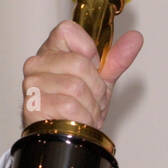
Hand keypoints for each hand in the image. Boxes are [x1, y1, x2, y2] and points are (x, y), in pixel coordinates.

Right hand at [21, 18, 143, 129]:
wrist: (70, 136)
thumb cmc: (80, 106)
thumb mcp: (101, 80)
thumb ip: (116, 59)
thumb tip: (135, 38)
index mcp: (52, 50)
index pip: (67, 30)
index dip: (88, 49)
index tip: (93, 67)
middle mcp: (37, 64)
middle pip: (79, 63)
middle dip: (96, 87)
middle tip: (93, 99)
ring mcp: (32, 84)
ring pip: (76, 87)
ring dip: (90, 106)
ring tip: (85, 112)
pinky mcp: (32, 105)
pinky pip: (69, 107)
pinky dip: (82, 118)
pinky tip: (78, 122)